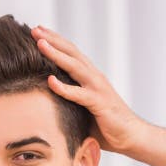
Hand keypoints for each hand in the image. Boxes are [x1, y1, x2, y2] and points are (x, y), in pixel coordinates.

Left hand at [30, 25, 141, 154]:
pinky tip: (51, 81)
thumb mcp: (82, 109)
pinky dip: (65, 88)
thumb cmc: (105, 125)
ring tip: (40, 44)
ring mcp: (98, 88)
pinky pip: (80, 94)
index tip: (38, 31)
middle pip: (71, 53)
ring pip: (75, 67)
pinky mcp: (100, 103)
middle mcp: (94, 77)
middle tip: (34, 29)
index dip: (55, 41)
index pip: (71, 53)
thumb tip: (45, 100)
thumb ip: (68, 100)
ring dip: (56, 54)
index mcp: (90, 77)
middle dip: (52, 40)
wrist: (131, 136)